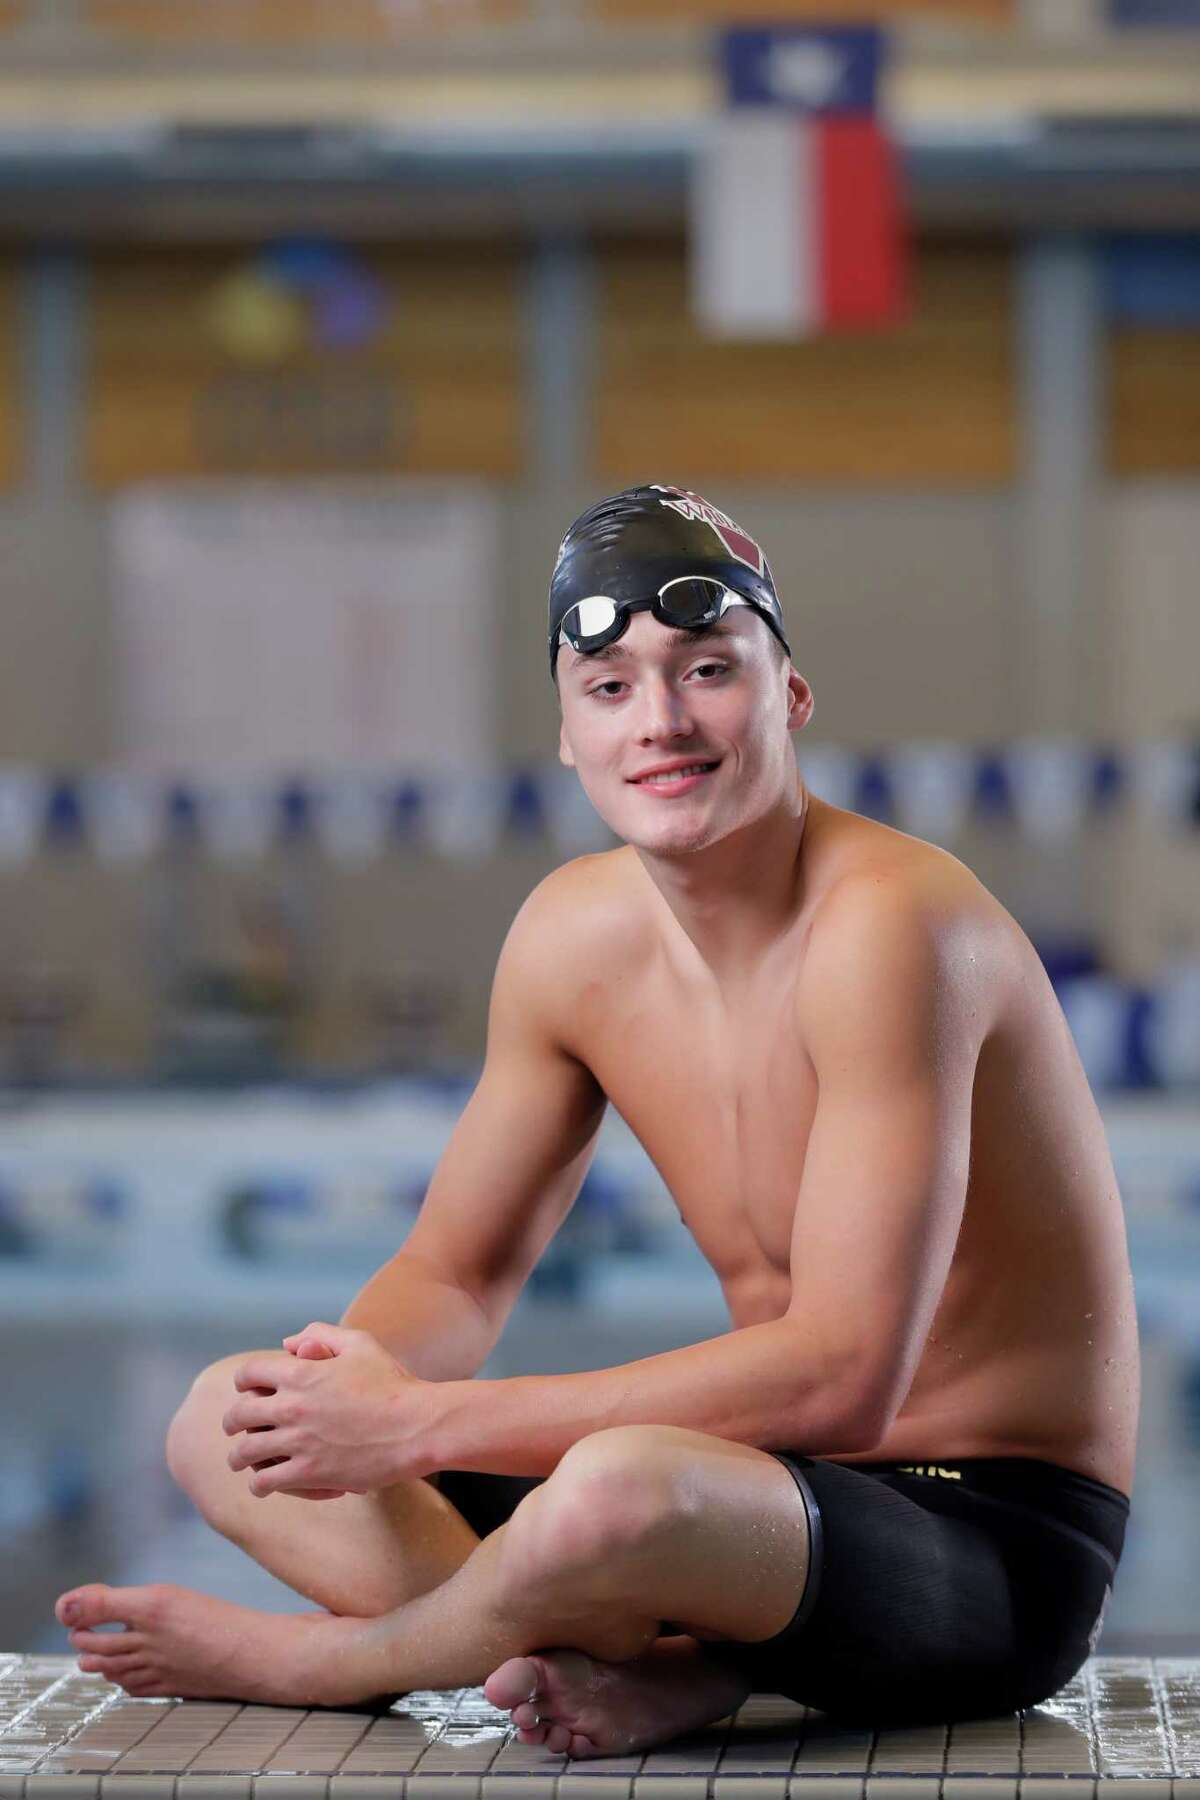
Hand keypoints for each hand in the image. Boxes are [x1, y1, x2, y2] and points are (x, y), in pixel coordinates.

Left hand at [222, 1322, 436, 1498]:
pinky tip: (264, 1483)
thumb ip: (321, 1333)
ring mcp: (298, 1442)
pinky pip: (265, 1481)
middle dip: (233, 1422)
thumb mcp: (360, 1343)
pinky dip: (259, 1483)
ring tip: (241, 1461)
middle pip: (239, 1416)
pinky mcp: (308, 1473)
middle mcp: (292, 1407)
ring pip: (246, 1453)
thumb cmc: (392, 1383)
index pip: (249, 1374)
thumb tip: (288, 1344)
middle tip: (234, 1429)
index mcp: (301, 1373)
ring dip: (239, 1457)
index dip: (243, 1381)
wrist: (417, 1425)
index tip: (245, 1390)